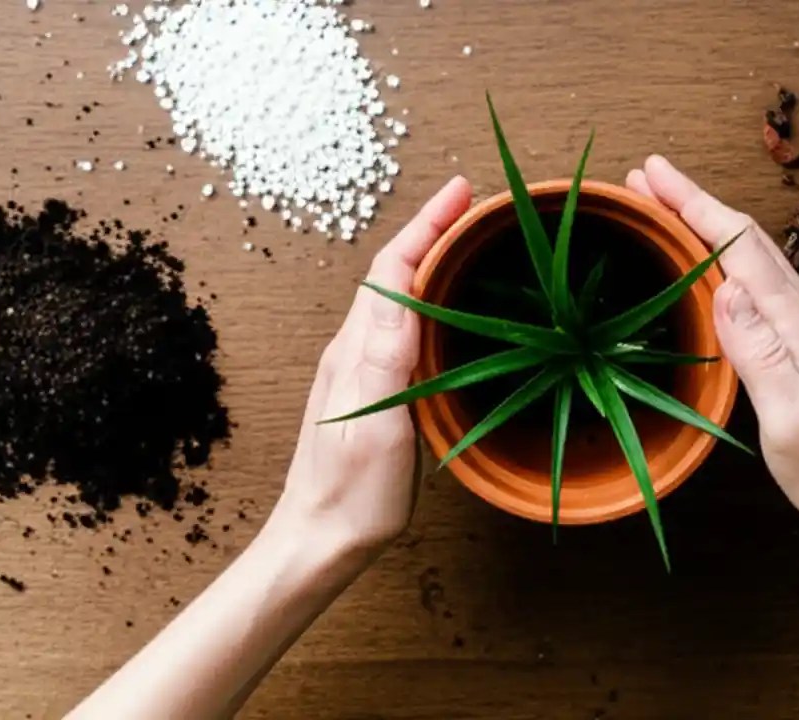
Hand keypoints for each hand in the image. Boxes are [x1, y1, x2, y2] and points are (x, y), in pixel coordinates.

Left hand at [273, 176, 473, 562]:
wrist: (321, 539)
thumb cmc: (350, 492)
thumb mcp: (373, 425)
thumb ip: (385, 358)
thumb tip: (401, 290)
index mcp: (358, 349)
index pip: (393, 268)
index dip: (427, 225)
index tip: (461, 191)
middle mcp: (357, 350)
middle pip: (396, 272)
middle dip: (433, 230)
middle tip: (477, 207)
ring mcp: (363, 370)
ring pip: (401, 297)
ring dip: (432, 260)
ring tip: (471, 241)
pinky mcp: (376, 391)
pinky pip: (405, 328)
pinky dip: (432, 301)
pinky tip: (453, 309)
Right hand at [626, 156, 798, 522]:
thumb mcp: (793, 418)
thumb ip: (760, 354)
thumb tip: (726, 291)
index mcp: (794, 322)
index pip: (738, 245)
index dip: (693, 205)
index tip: (653, 173)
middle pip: (742, 237)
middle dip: (691, 201)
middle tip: (645, 177)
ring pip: (749, 253)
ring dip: (705, 223)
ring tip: (665, 205)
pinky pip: (756, 277)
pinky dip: (721, 254)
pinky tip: (706, 262)